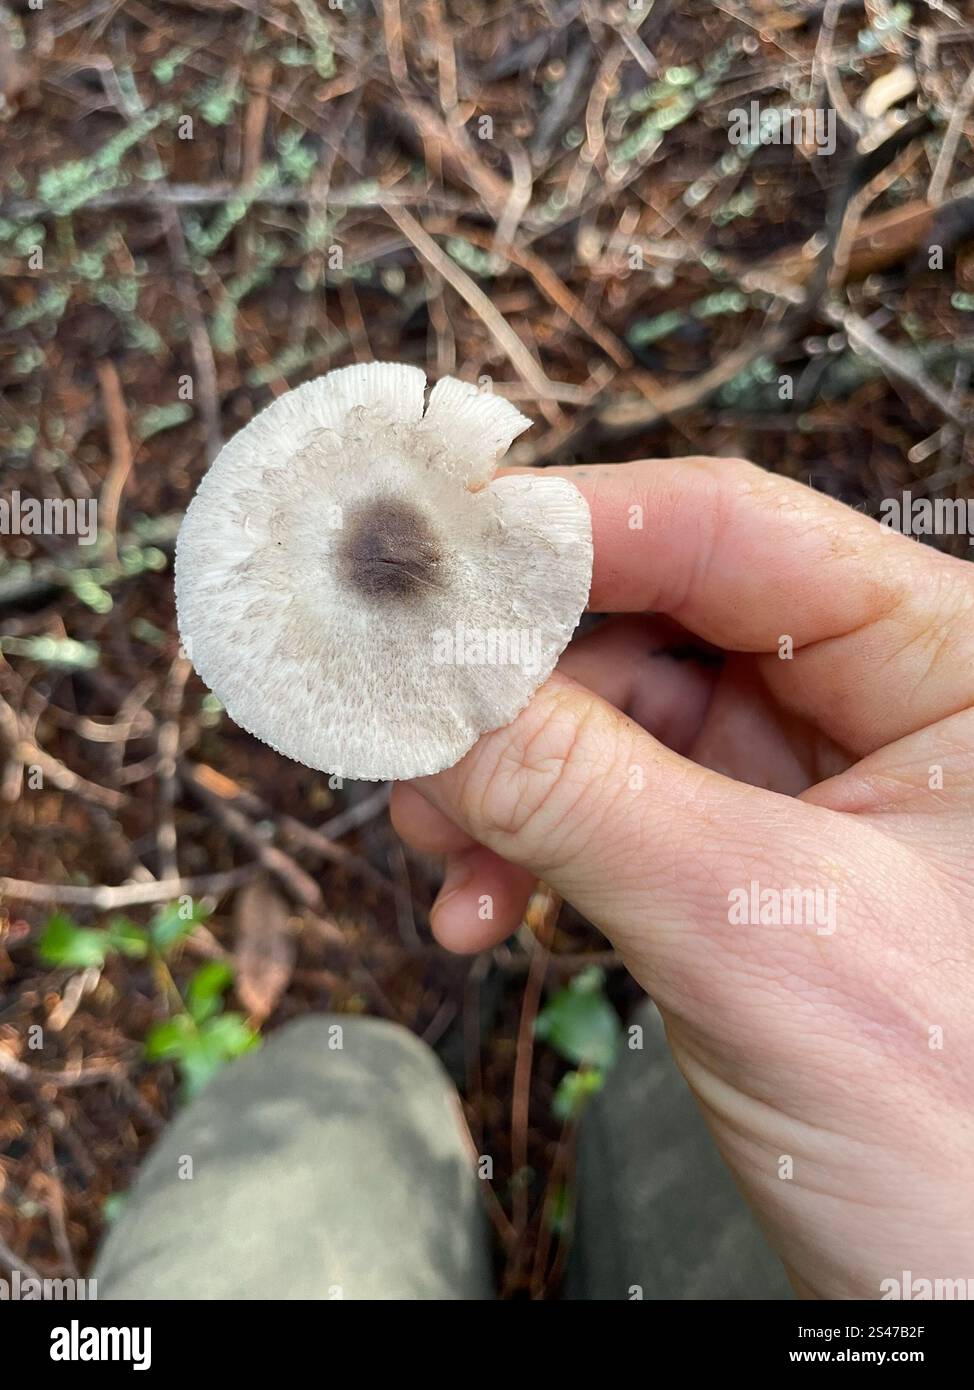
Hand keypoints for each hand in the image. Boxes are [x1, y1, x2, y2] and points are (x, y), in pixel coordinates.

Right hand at [390, 455, 973, 1299]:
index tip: (426, 552)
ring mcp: (807, 784)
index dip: (565, 531)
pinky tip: (482, 910)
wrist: (963, 1300)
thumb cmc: (960, 1128)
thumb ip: (575, 788)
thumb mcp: (751, 926)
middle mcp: (879, 703)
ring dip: (504, 779)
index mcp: (946, 662)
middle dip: (513, 685)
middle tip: (404, 719)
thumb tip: (418, 682)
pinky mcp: (746, 863)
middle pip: (649, 622)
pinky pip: (608, 812)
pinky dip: (531, 852)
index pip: (729, 532)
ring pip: (610, 723)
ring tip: (440, 842)